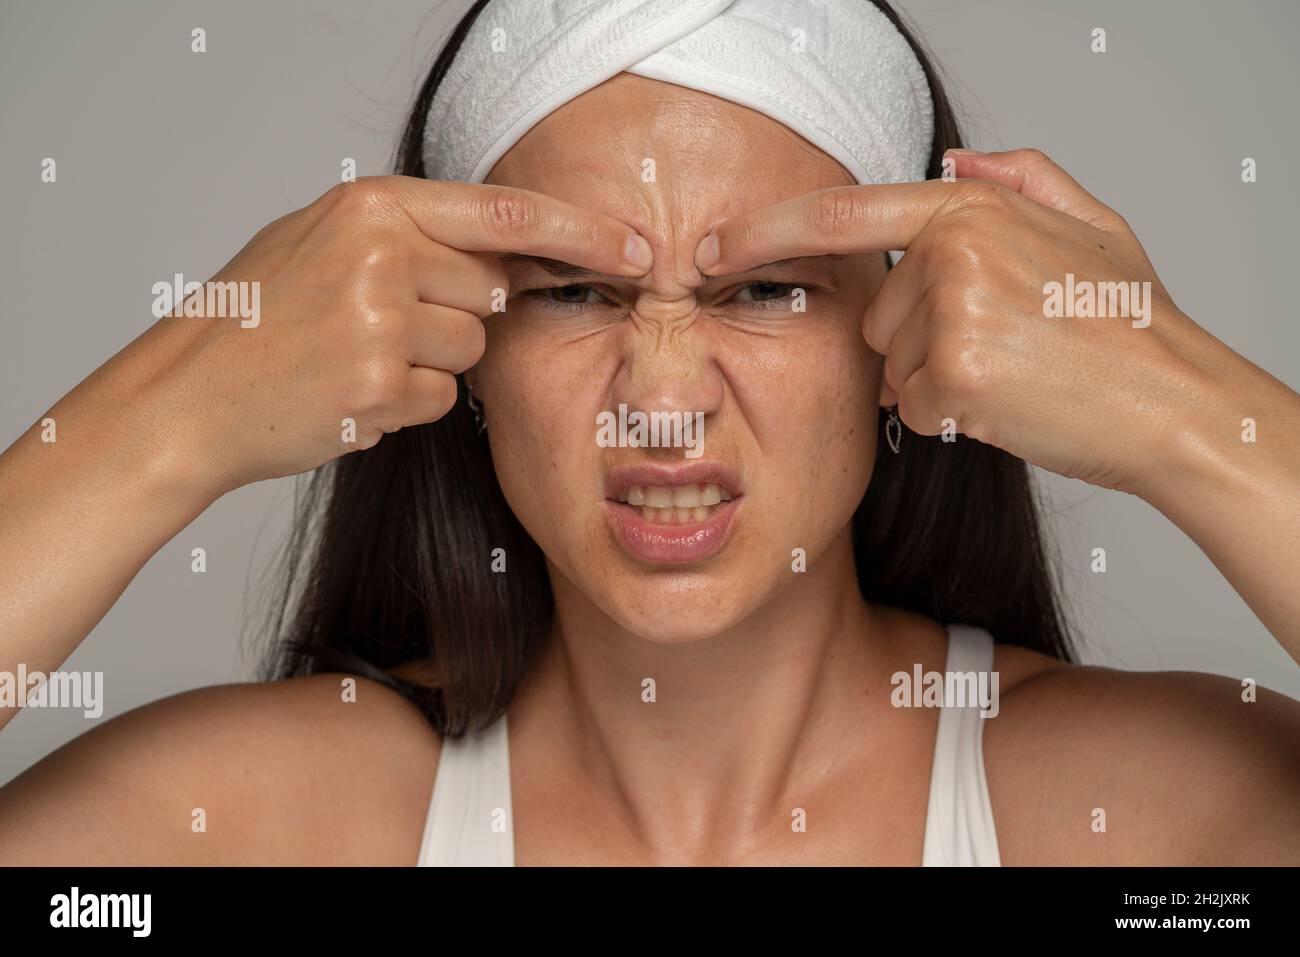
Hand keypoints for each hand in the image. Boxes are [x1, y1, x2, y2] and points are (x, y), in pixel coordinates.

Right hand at [137, 175, 653, 494]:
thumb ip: (415, 237)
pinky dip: (406, 403)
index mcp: (372, 206)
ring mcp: (381, 321)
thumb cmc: (260, 318)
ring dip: (427, 363)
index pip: (507, 213)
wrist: (190, 394)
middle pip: (489, 292)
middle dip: (457, 314)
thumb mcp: (325, 241)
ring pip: (469, 350)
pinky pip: (441, 399)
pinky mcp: (380, 385)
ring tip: (353, 358)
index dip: (581, 233)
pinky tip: (348, 392)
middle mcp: (383, 254)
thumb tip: (515, 257)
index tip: (638, 249)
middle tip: (380, 324)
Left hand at [694, 148, 1227, 498]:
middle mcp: (952, 251)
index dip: (762, 233)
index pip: (840, 215)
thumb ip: (1020, 178)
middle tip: (999, 347)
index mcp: (972, 208)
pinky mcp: (952, 375)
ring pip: (892, 366)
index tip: (706, 250)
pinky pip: (910, 407)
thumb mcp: (1088, 227)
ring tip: (1011, 372)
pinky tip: (1006, 404)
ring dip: (937, 379)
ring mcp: (950, 312)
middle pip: (876, 314)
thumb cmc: (1129, 323)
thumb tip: (952, 157)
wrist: (1172, 402)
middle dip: (915, 340)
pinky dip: (948, 416)